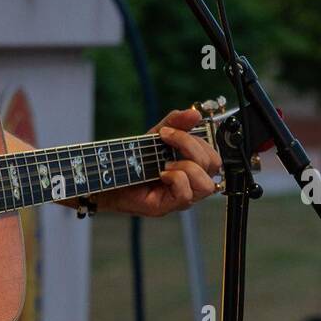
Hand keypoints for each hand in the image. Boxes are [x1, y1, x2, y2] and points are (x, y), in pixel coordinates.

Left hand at [99, 107, 221, 216]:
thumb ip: (175, 123)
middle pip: (213, 165)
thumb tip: (194, 114)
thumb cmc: (133, 160)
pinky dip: (175, 179)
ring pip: (206, 184)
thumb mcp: (156, 136)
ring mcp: (181, 197)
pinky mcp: (167, 206)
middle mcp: (190, 183)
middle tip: (167, 141)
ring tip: (166, 163)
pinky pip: (186, 194)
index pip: (213, 155)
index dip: (195, 139)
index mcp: (192, 167)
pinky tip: (161, 174)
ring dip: (186, 166)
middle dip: (191, 147)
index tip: (168, 132)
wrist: (107, 175)